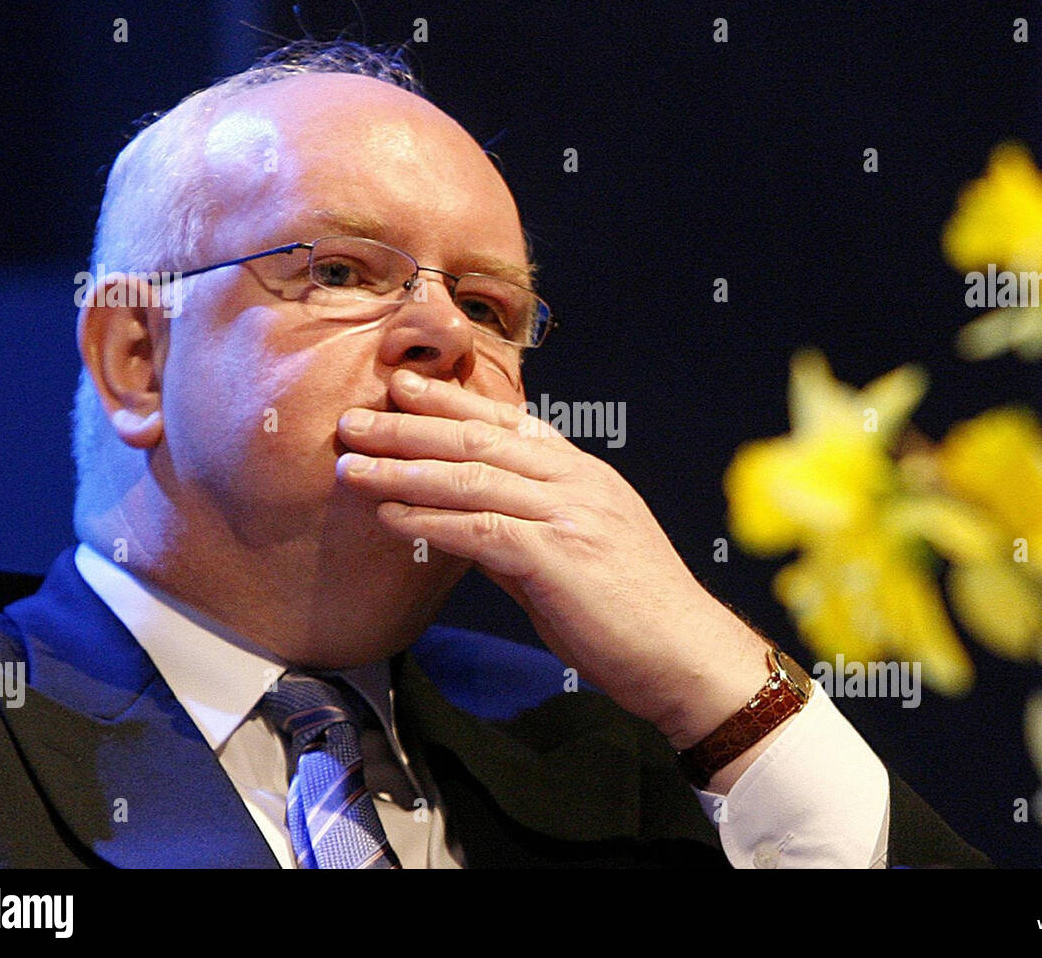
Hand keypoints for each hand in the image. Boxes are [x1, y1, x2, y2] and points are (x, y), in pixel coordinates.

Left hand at [335, 369, 771, 750]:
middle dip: (411, 425)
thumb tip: (464, 527)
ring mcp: (572, 516)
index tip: (403, 385)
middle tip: (354, 418)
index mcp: (585, 476)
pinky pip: (482, 530)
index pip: (508, 423)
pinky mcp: (562, 557)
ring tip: (353, 466)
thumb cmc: (634, 614)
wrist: (688, 655)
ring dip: (405, 469)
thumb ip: (521, 533)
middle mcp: (578, 483)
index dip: (451, 401)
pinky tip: (391, 515)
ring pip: (474, 478)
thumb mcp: (575, 558)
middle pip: (481, 440)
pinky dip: (431, 520)